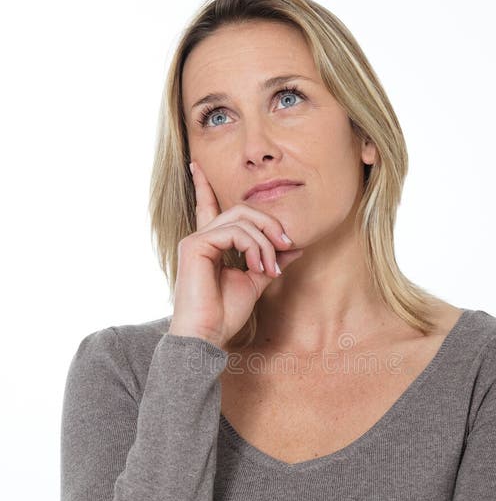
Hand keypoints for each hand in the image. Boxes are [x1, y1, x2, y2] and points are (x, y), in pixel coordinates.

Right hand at [168, 161, 304, 344]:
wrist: (207, 335)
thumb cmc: (225, 315)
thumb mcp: (255, 283)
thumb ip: (270, 261)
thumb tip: (294, 248)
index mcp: (210, 244)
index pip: (208, 207)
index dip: (203, 185)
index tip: (196, 164)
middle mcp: (201, 238)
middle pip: (240, 210)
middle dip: (269, 224)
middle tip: (287, 245)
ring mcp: (196, 240)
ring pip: (241, 219)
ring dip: (265, 241)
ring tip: (271, 267)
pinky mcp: (195, 245)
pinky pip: (234, 231)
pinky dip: (254, 246)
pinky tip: (259, 266)